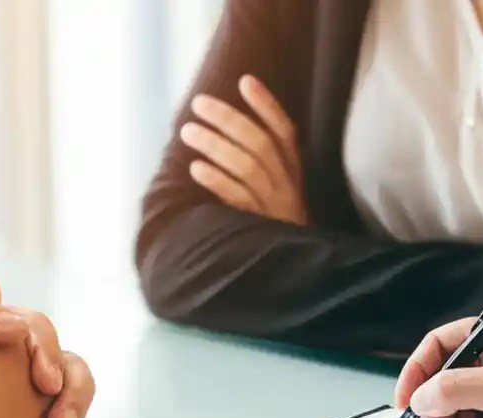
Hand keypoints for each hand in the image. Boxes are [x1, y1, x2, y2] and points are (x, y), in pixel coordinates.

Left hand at [180, 74, 306, 225]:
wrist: (291, 272)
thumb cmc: (274, 224)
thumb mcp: (277, 191)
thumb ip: (259, 163)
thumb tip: (221, 129)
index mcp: (294, 172)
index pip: (285, 132)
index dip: (266, 106)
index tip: (244, 81)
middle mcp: (287, 185)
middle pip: (260, 143)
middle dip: (229, 119)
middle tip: (199, 104)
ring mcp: (274, 205)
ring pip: (247, 166)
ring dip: (215, 145)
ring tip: (188, 132)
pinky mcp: (259, 225)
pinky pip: (238, 198)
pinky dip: (217, 180)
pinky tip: (196, 168)